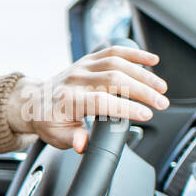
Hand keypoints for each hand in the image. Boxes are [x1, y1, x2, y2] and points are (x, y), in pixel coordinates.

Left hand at [5, 46, 169, 152]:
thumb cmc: (48, 120)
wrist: (33, 101)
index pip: (101, 102)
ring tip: (162, 88)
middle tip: (162, 103)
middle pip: (114, 80)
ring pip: (117, 63)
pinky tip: (152, 60)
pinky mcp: (89, 60)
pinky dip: (135, 54)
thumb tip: (84, 144)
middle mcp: (76, 80)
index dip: (126, 107)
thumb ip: (72, 139)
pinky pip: (113, 51)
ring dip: (143, 74)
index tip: (146, 115)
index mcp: (68, 100)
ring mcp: (83, 67)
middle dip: (142, 91)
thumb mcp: (55, 137)